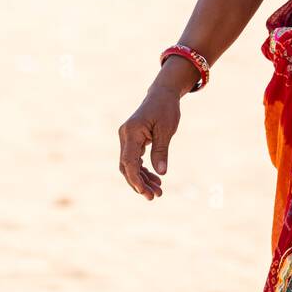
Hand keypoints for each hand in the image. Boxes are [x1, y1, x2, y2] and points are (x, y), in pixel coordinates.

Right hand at [118, 66, 189, 199]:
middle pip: (127, 166)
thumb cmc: (166, 109)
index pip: (129, 161)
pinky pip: (134, 160)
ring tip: (158, 191)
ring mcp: (127, 138)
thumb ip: (161, 151)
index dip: (135, 179)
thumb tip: (161, 172)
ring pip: (130, 165)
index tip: (145, 192)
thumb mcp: (166, 130)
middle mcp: (125, 136)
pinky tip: (155, 179)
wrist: (163, 94)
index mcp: (131, 132)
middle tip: (154, 197)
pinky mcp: (132, 141)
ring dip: (142, 179)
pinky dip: (143, 170)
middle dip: (139, 183)